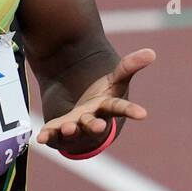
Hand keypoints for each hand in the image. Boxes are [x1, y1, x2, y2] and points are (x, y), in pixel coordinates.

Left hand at [35, 48, 155, 153]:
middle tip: (99, 126)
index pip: (121, 108)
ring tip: (69, 128)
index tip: (143, 114)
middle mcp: (92, 121)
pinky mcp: (57, 131)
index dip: (131, 111)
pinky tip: (40, 138)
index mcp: (107, 109)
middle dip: (96, 126)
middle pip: (94, 124)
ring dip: (70, 130)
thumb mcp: (114, 82)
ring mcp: (75, 128)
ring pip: (73, 131)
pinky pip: (52, 135)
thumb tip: (152, 52)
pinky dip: (47, 136)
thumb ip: (129, 67)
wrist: (82, 122)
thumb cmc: (102, 101)